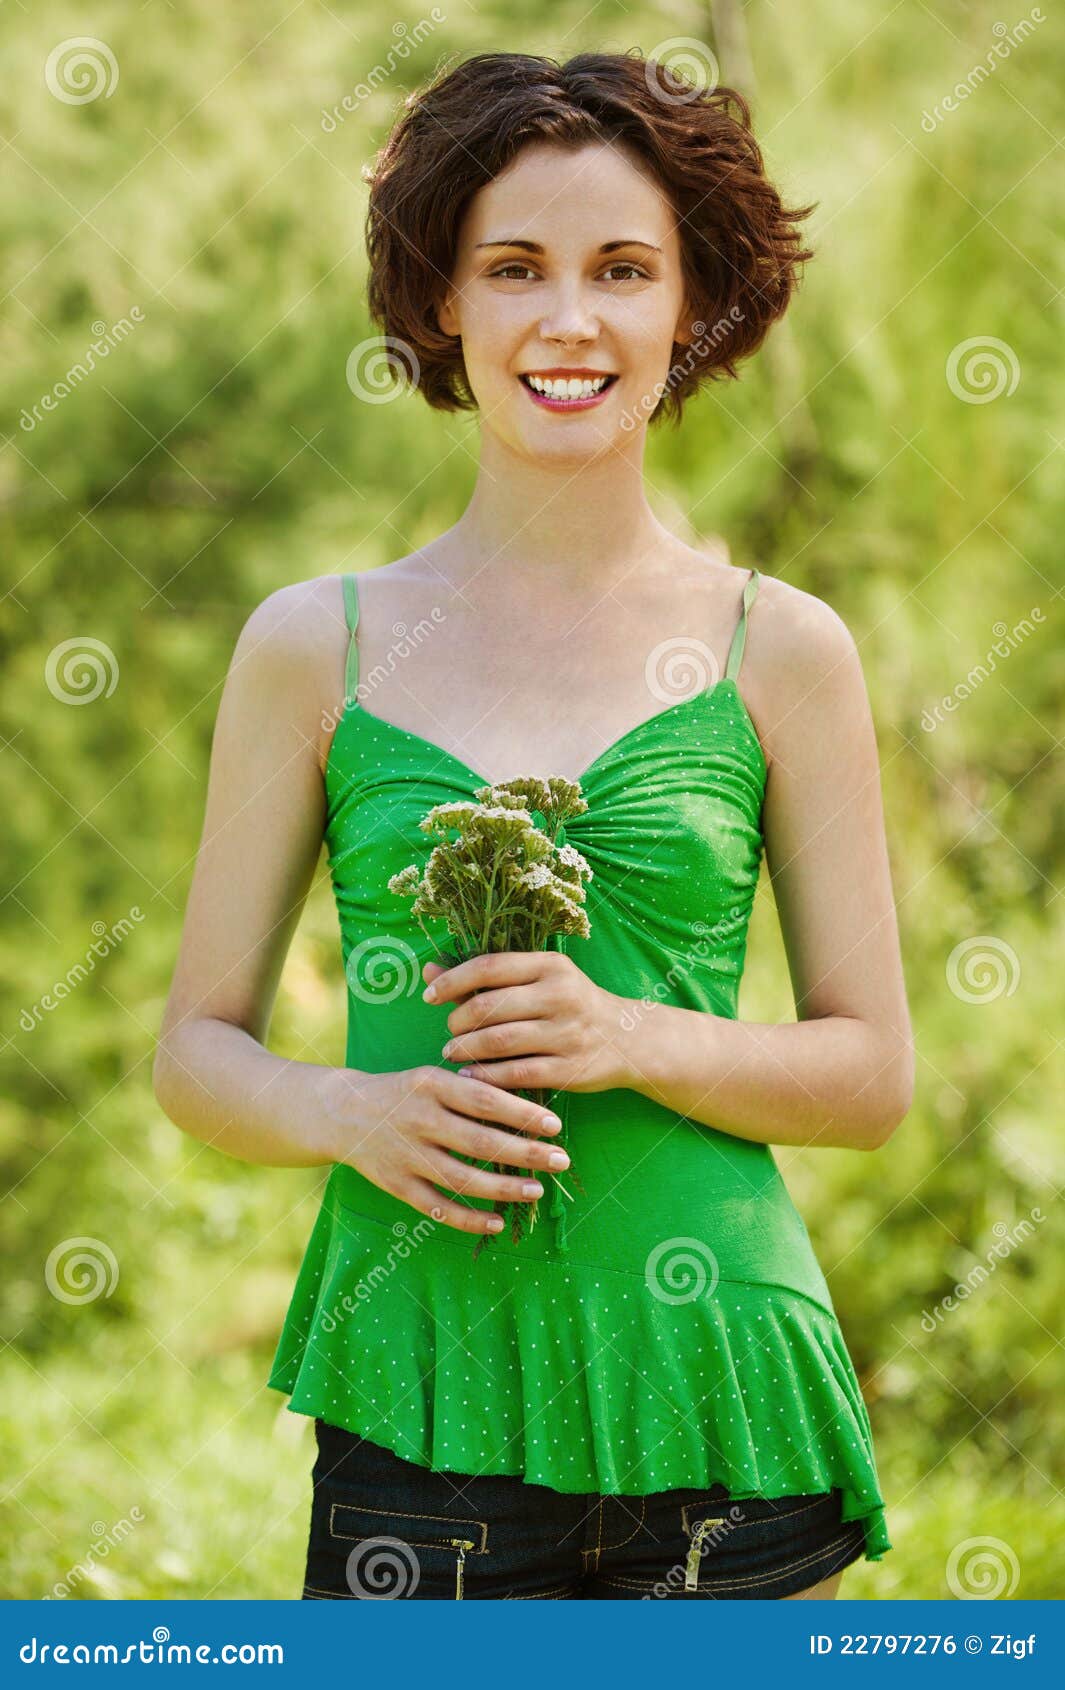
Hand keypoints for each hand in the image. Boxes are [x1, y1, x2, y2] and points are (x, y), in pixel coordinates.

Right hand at [324, 1064, 570, 1235]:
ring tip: (537, 1190)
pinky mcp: (397, 1185)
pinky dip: (468, 1219)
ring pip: (462, 1179)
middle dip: (525, 1153)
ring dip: (504, 1188)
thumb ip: (469, 1088)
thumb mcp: (431, 1076)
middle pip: (480, 1142)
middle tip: (561, 1161)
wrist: (343, 1112)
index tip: (555, 1126)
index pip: (485, 1100)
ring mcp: (407, 1156)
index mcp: (431, 1085)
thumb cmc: (403, 1092)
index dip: (522, 1114)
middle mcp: (419, 1120)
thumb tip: (526, 1104)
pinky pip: (437, 1208)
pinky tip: (497, 1221)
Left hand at [421, 950, 629, 1093]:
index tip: (429, 996)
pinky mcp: (571, 1068)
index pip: (489, 966)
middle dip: (457, 1022)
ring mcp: (567, 1032)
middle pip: (489, 1006)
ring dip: (466, 1050)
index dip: (451, 981)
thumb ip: (483, 978)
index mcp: (550, 965)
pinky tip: (470, 1077)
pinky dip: (486, 1076)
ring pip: (499, 1041)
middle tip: (448, 1032)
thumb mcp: (537, 980)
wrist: (628, 1039)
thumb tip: (427, 970)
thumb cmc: (570, 1005)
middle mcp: (560, 995)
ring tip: (452, 1053)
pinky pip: (516, 1074)